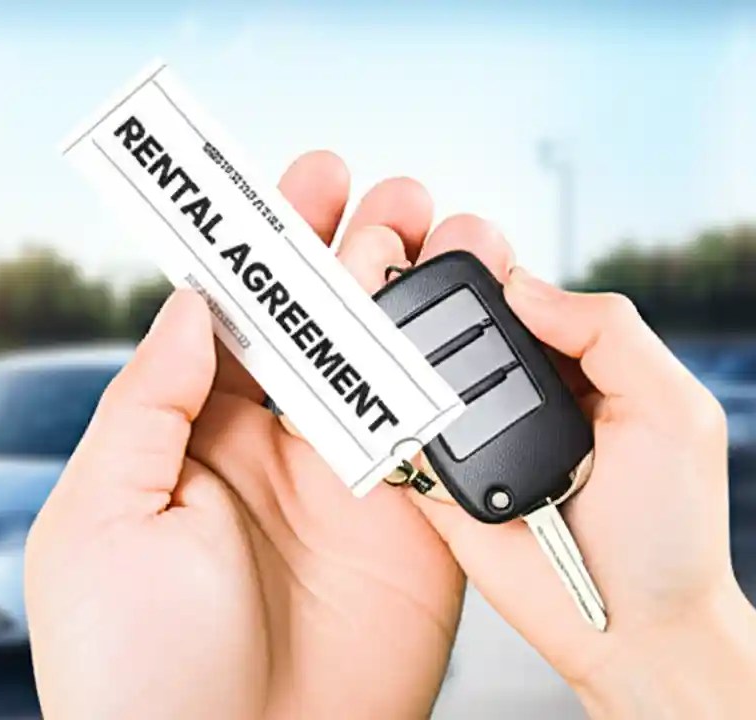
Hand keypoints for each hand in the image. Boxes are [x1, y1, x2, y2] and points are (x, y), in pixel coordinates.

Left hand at [25, 153, 465, 718]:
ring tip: (431, 229)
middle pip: (315, 326)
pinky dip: (456, 374)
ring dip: (409, 293)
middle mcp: (266, 453)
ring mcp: (342, 488)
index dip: (263, 248)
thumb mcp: (98, 518)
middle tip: (384, 191)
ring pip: (381, 364)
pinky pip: (438, 436)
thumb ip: (146, 403)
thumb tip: (191, 303)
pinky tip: (466, 316)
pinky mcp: (409, 533)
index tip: (296, 184)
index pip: (230, 318)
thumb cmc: (128, 668)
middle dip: (348, 251)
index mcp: (184, 439)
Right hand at [337, 211, 755, 713]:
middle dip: (419, 306)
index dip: (482, 271)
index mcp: (574, 370)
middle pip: (453, 334)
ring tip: (361, 325)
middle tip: (381, 275)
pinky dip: (370, 419)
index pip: (515, 301)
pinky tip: (353, 391)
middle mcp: (516, 401)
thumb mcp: (669, 408)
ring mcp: (472, 444)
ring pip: (413, 383)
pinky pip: (392, 444)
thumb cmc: (669, 529)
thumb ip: (608, 332)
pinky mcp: (436, 489)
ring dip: (385, 357)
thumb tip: (523, 283)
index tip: (445, 247)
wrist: (631, 629)